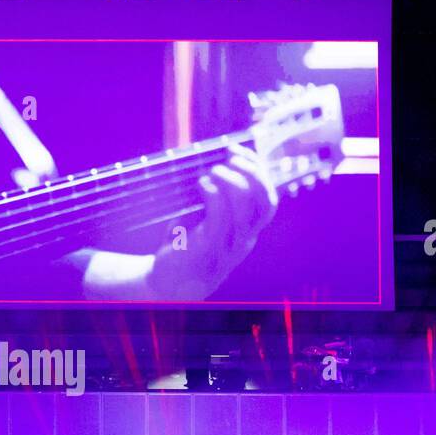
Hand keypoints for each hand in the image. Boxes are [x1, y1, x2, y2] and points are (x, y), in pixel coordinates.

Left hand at [78, 145, 277, 300]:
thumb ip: (215, 196)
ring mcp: (228, 245)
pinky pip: (219, 217)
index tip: (236, 150)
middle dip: (251, 171)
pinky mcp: (208, 249)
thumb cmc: (185, 245)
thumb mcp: (204, 217)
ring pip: (244, 207)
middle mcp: (244, 238)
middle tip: (228, 157)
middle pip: (265, 200)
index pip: (268, 198)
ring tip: (210, 172)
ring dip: (229, 180)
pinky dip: (213, 193)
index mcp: (247, 230)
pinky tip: (202, 184)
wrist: (167, 283)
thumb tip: (213, 158)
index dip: (258, 170)